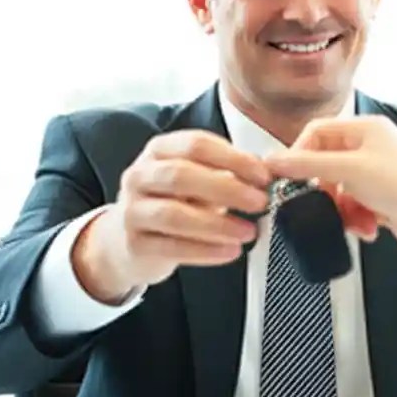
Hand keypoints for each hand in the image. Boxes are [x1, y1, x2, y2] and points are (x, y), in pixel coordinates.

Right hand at [72, 130, 271, 300]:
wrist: (126, 240)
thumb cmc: (173, 203)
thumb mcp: (196, 180)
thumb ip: (227, 172)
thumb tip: (270, 171)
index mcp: (159, 151)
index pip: (196, 144)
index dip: (233, 158)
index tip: (264, 174)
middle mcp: (139, 176)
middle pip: (182, 175)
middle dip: (227, 189)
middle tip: (260, 202)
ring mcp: (132, 211)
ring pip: (174, 214)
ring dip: (217, 224)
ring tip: (249, 232)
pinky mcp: (134, 244)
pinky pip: (171, 247)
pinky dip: (205, 251)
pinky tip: (231, 252)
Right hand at [264, 116, 396, 254]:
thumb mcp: (349, 171)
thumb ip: (307, 165)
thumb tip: (274, 160)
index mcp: (367, 128)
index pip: (318, 131)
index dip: (299, 153)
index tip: (286, 175)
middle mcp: (374, 147)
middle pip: (327, 163)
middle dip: (323, 188)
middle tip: (318, 202)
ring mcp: (379, 174)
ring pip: (339, 189)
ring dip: (341, 208)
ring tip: (352, 220)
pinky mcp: (383, 199)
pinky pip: (354, 206)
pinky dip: (355, 219)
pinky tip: (367, 228)